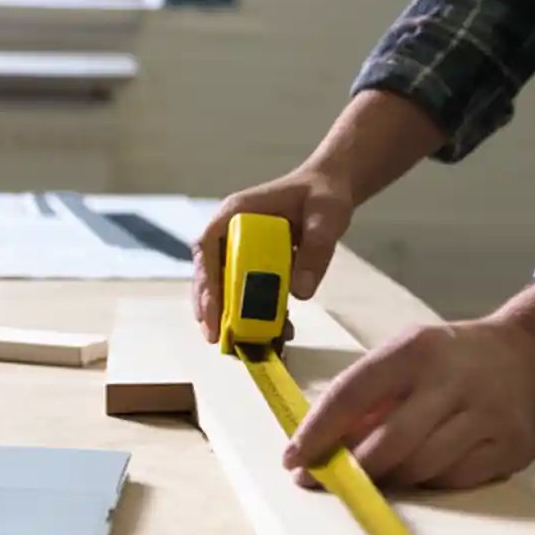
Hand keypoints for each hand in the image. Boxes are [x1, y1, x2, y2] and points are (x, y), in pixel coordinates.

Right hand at [191, 165, 353, 342]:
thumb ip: (316, 249)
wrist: (330, 190)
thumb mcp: (326, 216)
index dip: (205, 281)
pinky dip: (256, 313)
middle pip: (209, 273)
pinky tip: (274, 332)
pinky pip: (248, 291)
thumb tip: (299, 292)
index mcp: (236, 213)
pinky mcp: (256, 264)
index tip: (209, 312)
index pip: (207, 248)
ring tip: (240, 344)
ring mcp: (241, 249)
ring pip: (225, 286)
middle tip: (215, 338)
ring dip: (230, 315)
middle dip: (210, 307)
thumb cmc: (323, 195)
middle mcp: (231, 232)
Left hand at [281, 283, 534, 490]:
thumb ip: (367, 397)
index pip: (353, 392)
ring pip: (421, 467)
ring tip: (375, 475)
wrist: (533, 357)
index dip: (318, 431)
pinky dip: (427, 482)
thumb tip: (320, 444)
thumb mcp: (406, 356)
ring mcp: (486, 415)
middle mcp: (453, 380)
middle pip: (389, 442)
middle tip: (325, 481)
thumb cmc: (452, 359)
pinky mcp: (510, 446)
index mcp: (416, 350)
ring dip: (388, 479)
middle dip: (351, 468)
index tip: (293, 458)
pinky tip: (421, 471)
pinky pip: (453, 479)